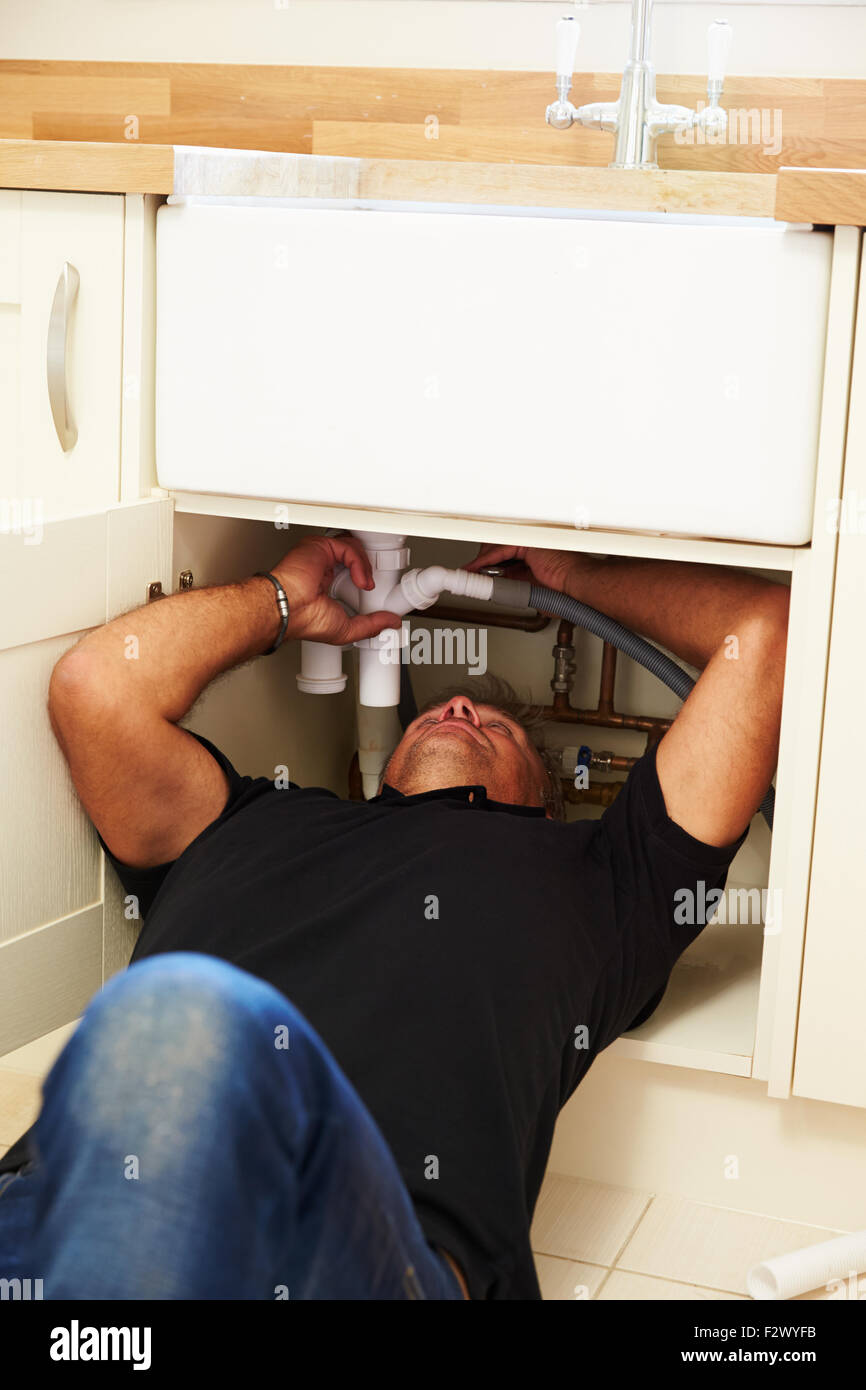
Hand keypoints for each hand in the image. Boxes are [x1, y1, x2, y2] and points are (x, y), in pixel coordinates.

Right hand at [271, 535, 400, 644]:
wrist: (289, 608)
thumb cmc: (303, 620)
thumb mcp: (347, 629)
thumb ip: (371, 625)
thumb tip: (391, 622)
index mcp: (325, 586)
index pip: (352, 573)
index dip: (368, 580)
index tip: (377, 592)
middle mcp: (323, 568)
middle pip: (355, 557)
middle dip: (371, 570)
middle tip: (377, 586)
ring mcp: (321, 556)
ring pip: (354, 549)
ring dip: (367, 567)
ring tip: (367, 585)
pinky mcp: (321, 546)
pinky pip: (349, 547)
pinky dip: (359, 563)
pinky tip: (361, 579)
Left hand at [464, 544, 595, 595]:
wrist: (578, 585)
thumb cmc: (566, 592)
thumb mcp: (534, 593)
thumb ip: (518, 588)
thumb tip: (503, 592)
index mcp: (535, 560)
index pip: (505, 561)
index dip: (488, 569)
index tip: (476, 578)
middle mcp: (532, 549)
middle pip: (498, 551)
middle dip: (482, 565)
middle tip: (470, 578)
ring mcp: (529, 543)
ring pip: (496, 549)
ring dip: (480, 564)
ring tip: (469, 576)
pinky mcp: (526, 543)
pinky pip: (500, 551)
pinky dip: (485, 561)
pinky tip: (476, 570)